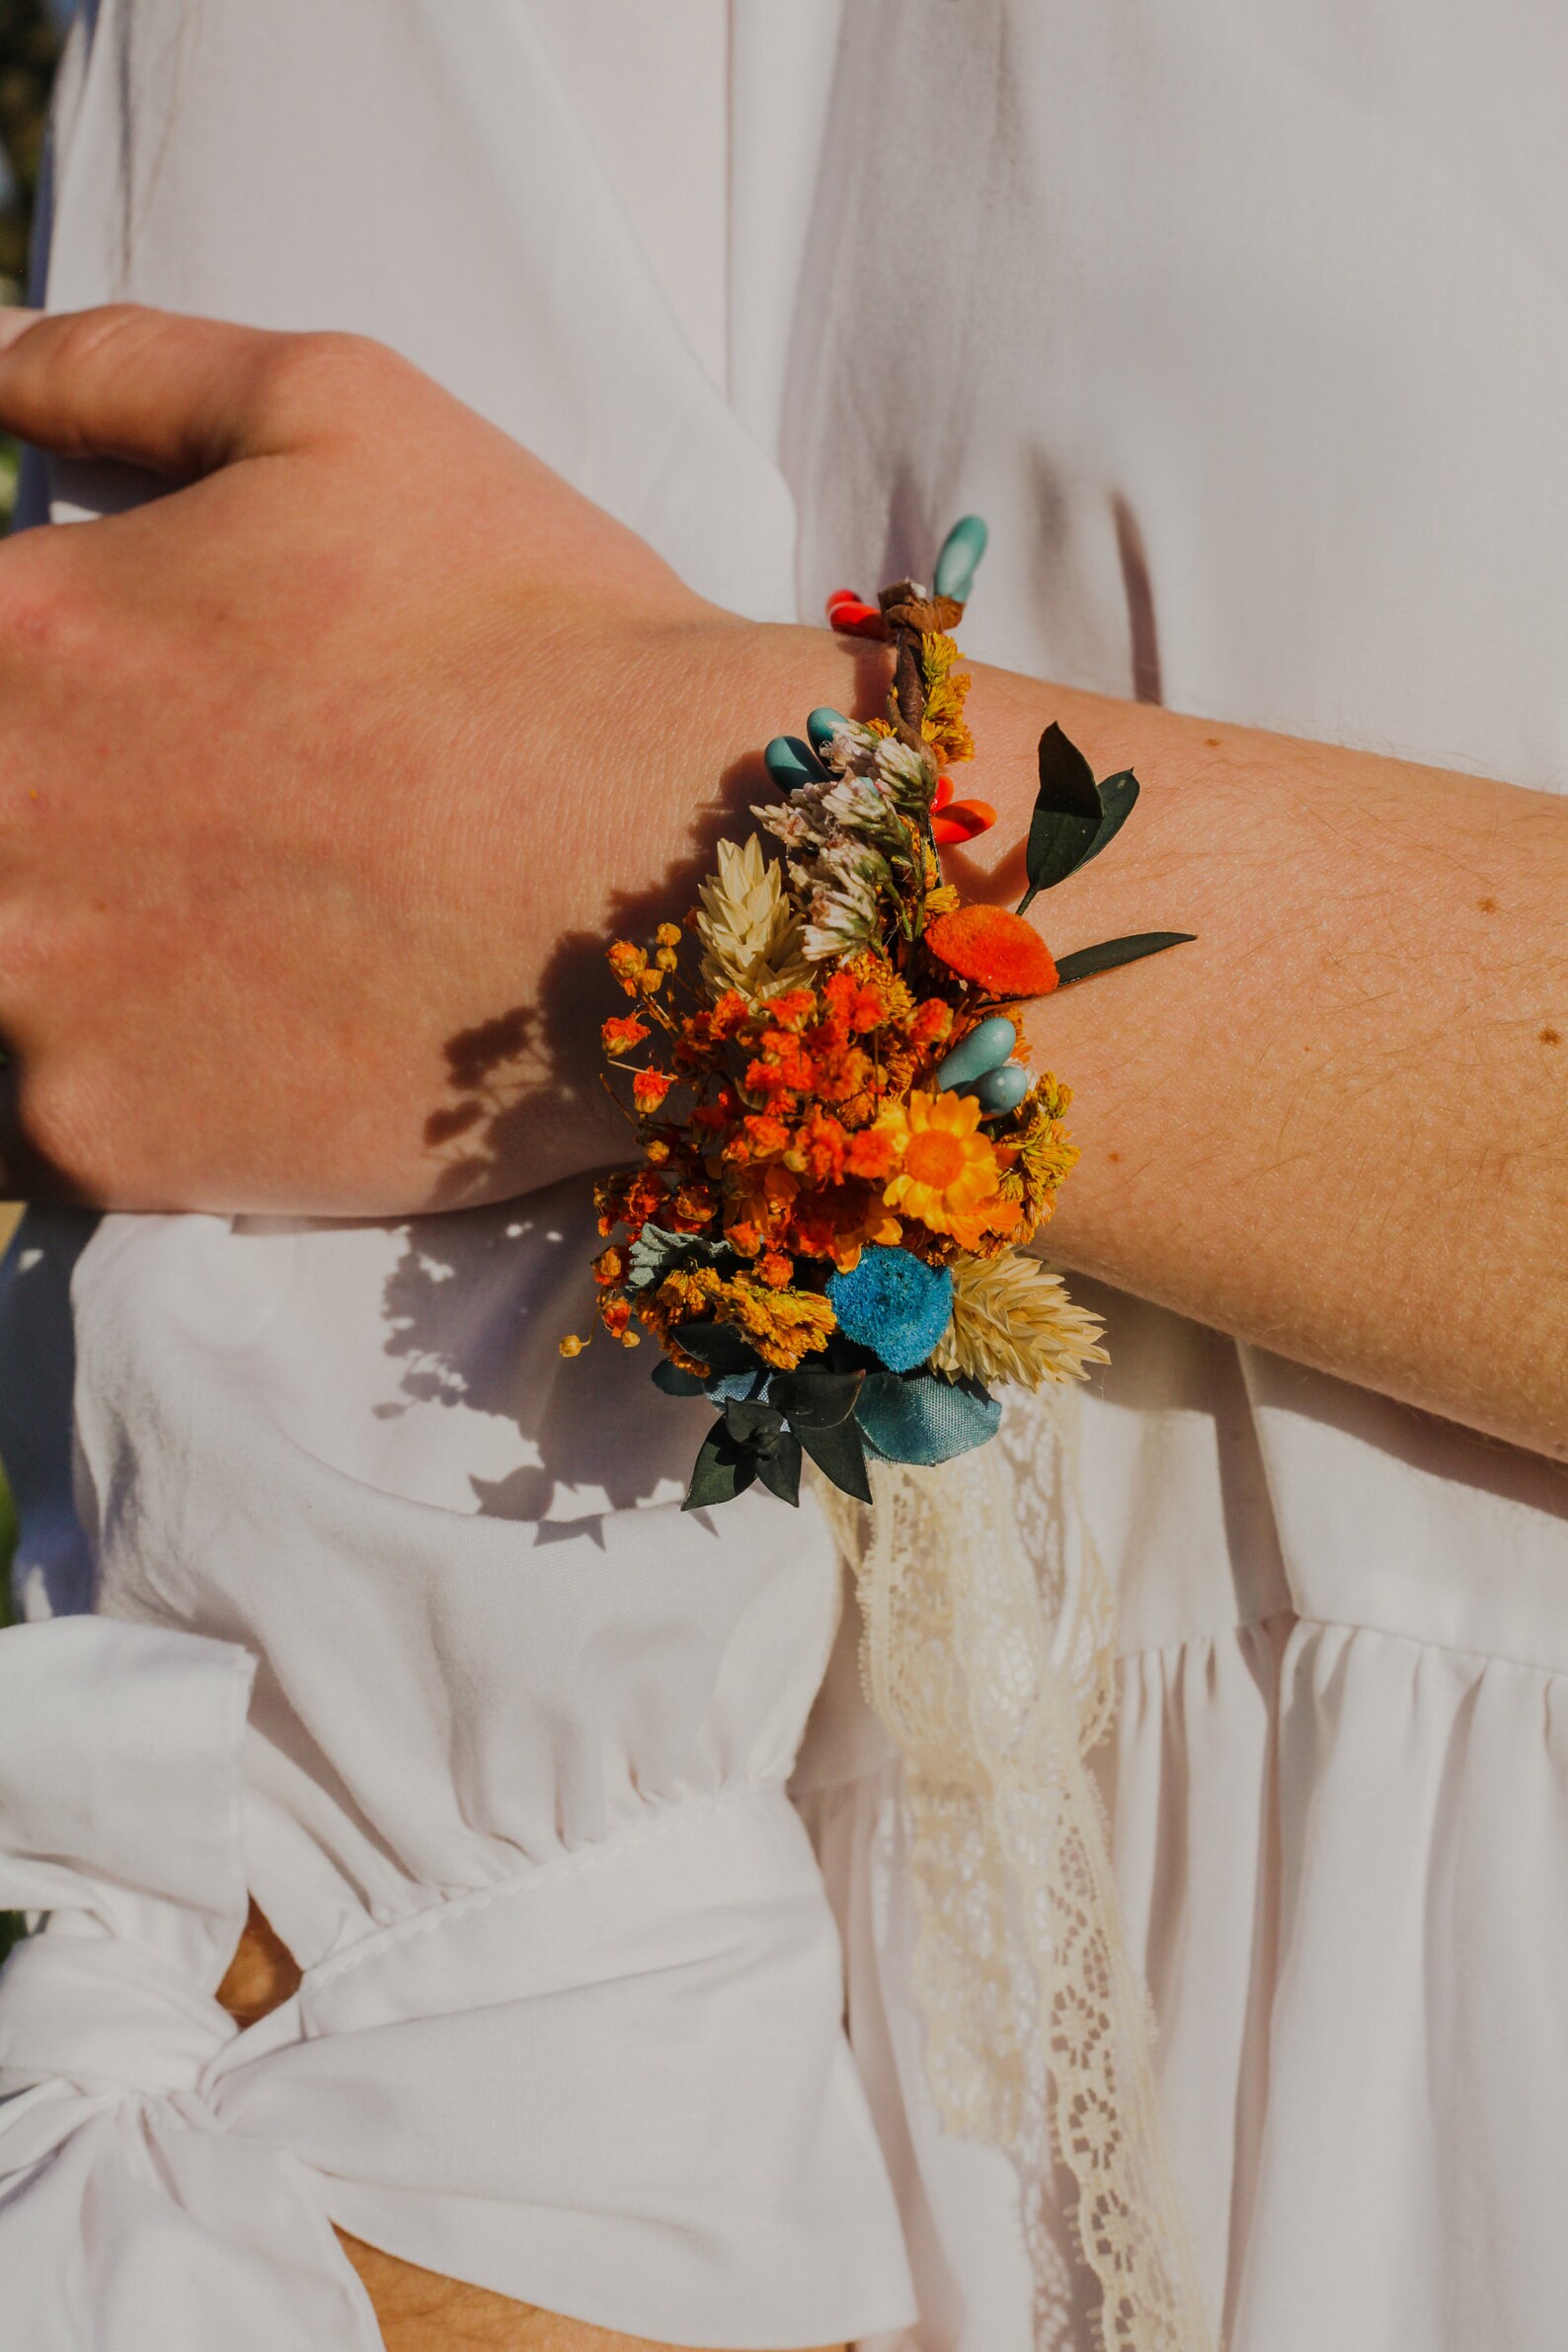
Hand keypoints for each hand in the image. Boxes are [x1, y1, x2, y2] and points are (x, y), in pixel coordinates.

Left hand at [0, 304, 867, 1212]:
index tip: (112, 739)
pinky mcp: (107, 1141)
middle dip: (50, 836)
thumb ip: (129, 373)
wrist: (682, 867)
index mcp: (22, 630)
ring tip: (217, 953)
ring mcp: (33, 994)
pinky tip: (244, 1050)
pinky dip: (116, 1095)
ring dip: (59, 970)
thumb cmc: (538, 630)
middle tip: (199, 847)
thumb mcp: (345, 413)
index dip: (34, 699)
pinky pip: (43, 1131)